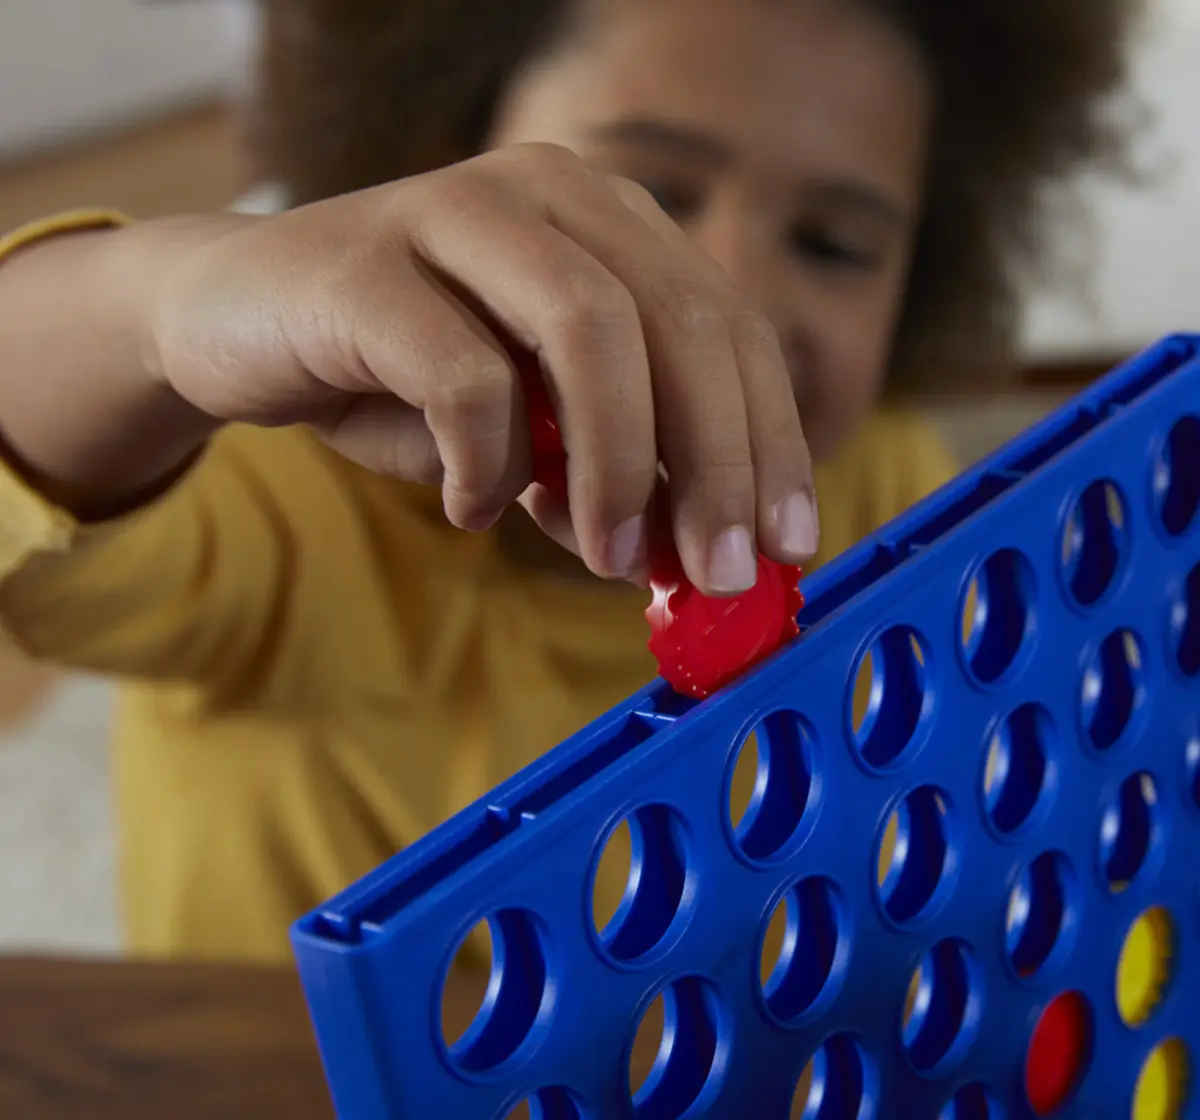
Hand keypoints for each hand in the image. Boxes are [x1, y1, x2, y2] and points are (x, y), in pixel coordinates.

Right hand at [150, 143, 817, 594]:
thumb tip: (692, 556)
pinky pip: (465, 377)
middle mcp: (547, 192)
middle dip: (717, 464)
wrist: (237, 321)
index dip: (772, 439)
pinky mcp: (364, 266)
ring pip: (588, 327)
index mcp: (609, 220)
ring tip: (606, 555)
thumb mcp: (531, 432)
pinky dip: (486, 463)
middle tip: (721, 573)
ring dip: (616, 466)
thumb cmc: (402, 376)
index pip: (729, 326)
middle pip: (680, 321)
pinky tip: (471, 507)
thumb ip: (609, 473)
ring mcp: (454, 211)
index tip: (788, 544)